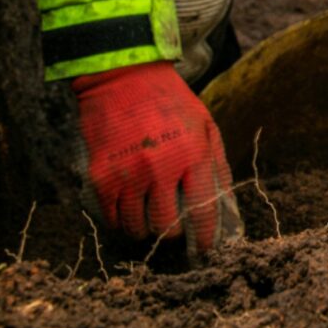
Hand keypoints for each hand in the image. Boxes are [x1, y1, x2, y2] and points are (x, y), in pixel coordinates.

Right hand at [70, 61, 241, 257]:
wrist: (123, 77)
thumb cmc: (171, 102)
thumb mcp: (205, 126)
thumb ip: (217, 166)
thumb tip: (226, 207)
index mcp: (192, 154)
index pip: (203, 211)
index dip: (206, 238)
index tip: (207, 250)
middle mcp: (160, 167)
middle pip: (166, 227)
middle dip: (173, 234)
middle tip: (173, 230)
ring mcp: (128, 173)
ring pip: (137, 227)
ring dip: (146, 230)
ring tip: (149, 219)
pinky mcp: (101, 176)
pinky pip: (112, 218)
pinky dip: (121, 221)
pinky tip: (129, 212)